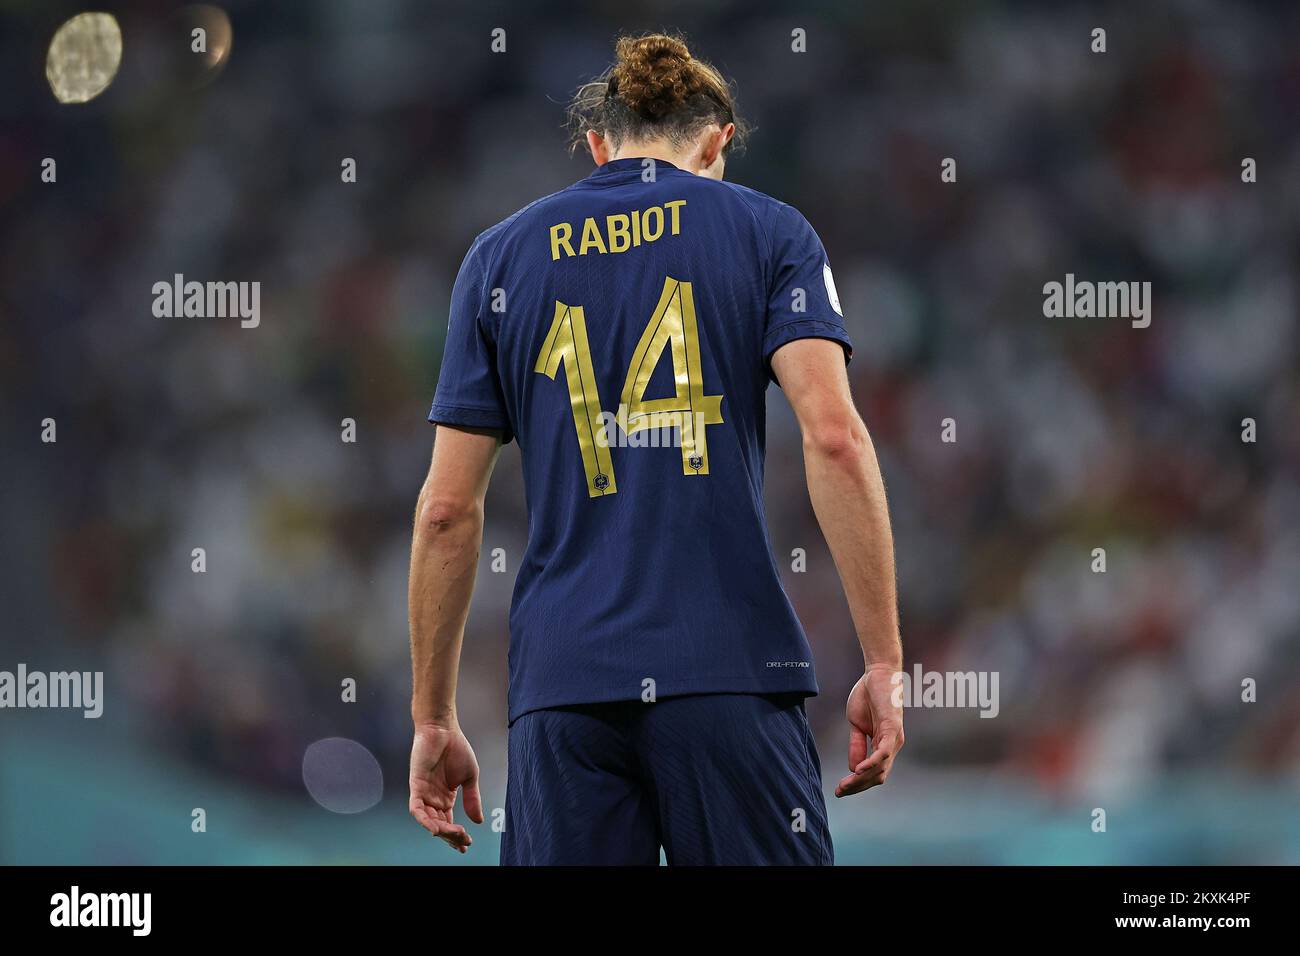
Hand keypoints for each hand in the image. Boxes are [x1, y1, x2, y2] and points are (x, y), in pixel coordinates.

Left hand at [408, 722, 483, 851]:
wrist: (444, 730)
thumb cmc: (456, 748)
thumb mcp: (469, 778)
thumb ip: (472, 799)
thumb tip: (478, 821)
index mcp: (446, 798)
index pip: (449, 823)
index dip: (456, 836)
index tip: (467, 845)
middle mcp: (434, 799)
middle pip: (440, 825)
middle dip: (452, 836)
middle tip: (464, 840)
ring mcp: (424, 793)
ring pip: (429, 821)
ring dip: (442, 830)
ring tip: (456, 834)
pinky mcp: (416, 786)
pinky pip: (417, 809)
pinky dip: (425, 820)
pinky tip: (435, 828)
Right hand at [835, 666, 904, 796]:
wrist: (878, 673)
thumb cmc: (868, 696)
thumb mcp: (856, 725)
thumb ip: (856, 745)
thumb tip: (853, 769)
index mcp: (884, 745)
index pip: (873, 773)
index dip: (857, 784)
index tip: (839, 790)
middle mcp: (892, 745)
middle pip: (877, 776)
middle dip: (858, 787)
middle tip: (839, 792)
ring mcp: (894, 738)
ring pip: (880, 768)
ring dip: (862, 780)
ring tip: (845, 785)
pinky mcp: (892, 728)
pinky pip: (883, 752)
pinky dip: (871, 763)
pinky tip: (858, 770)